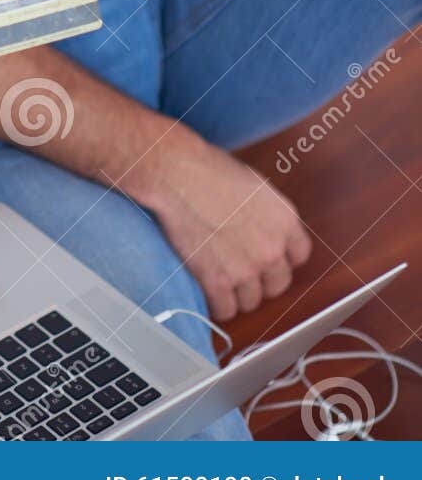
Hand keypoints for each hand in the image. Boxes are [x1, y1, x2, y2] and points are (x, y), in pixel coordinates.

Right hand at [132, 125, 312, 320]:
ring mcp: (247, 267)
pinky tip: (209, 293)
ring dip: (238, 295)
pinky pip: (226, 310)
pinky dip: (218, 306)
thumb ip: (267, 212)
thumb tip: (263, 226)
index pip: (300, 255)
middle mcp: (272, 247)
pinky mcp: (219, 281)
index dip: (282, 258)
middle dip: (261, 280)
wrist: (179, 176)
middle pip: (278, 284)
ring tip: (223, 283)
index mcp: (285, 220)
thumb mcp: (254, 184)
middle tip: (242, 272)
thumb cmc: (209, 170)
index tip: (269, 259)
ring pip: (252, 301)